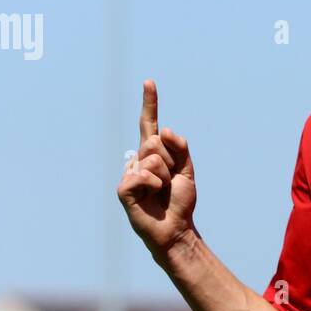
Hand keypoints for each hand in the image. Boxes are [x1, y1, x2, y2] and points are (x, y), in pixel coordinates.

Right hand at [117, 79, 197, 258]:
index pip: (150, 124)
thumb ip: (180, 147)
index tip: (149, 82)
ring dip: (164, 177)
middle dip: (170, 161)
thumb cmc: (179, 201)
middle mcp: (138, 160)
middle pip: (154, 141)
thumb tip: (165, 129)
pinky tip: (151, 197)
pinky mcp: (123, 188)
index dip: (150, 103)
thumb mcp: (187, 170)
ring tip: (161, 192)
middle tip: (169, 182)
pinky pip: (144, 175)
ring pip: (152, 158)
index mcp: (153, 154)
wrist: (175, 228)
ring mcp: (129, 173)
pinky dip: (154, 185)